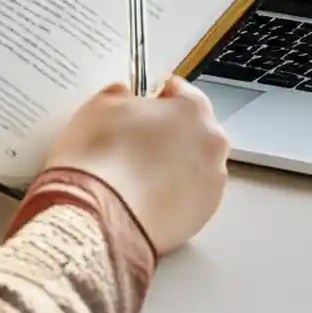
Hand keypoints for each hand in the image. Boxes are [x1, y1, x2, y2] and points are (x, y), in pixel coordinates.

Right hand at [43, 76, 229, 254]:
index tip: (138, 108)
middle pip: (191, 128)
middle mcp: (212, 142)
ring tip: (137, 177)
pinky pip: (190, 194)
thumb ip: (119, 95)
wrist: (99, 220)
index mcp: (193, 108)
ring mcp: (212, 180)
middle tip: (134, 145)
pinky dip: (174, 193)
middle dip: (167, 132)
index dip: (154, 98)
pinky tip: (145, 198)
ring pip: (193, 162)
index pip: (178, 91)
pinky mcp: (205, 213)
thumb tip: (125, 96)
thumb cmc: (98, 159)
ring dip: (172, 164)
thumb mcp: (99, 107)